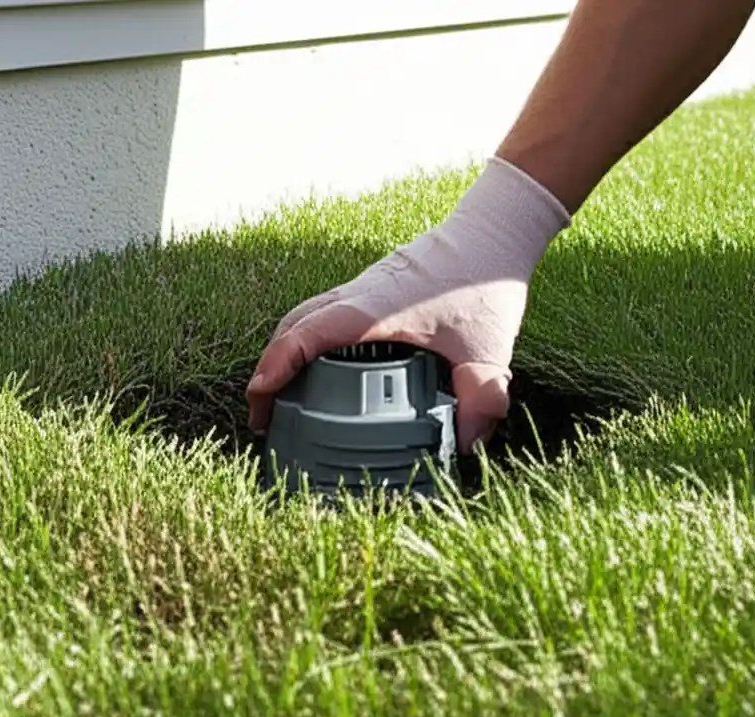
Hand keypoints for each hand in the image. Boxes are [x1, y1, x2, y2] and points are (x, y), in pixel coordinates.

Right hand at [246, 156, 570, 452]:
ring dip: (286, 354)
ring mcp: (361, 289)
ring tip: (286, 397)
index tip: (259, 400)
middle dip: (270, 369)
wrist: (494, 231)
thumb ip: (481, 402)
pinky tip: (326, 371)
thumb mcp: (488, 352)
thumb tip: (466, 447)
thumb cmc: (486, 281)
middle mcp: (356, 296)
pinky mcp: (372, 289)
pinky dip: (308, 341)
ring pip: (304, 318)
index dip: (275, 367)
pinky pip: (324, 314)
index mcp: (372, 310)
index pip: (304, 335)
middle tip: (266, 414)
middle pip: (291, 327)